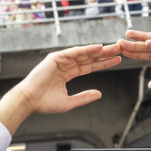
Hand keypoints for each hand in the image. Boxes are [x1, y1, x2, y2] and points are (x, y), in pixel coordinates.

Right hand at [2, 44, 123, 118]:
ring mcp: (61, 60)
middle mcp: (65, 65)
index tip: (118, 60)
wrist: (29, 101)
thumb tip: (99, 94)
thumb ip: (84, 97)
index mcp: (68, 74)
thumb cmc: (45, 103)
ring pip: (84, 53)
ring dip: (99, 50)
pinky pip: (74, 52)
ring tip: (114, 47)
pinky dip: (86, 49)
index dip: (104, 63)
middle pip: (89, 57)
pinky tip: (99, 47)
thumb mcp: (69, 102)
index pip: (90, 66)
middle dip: (105, 54)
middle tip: (120, 49)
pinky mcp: (55, 57)